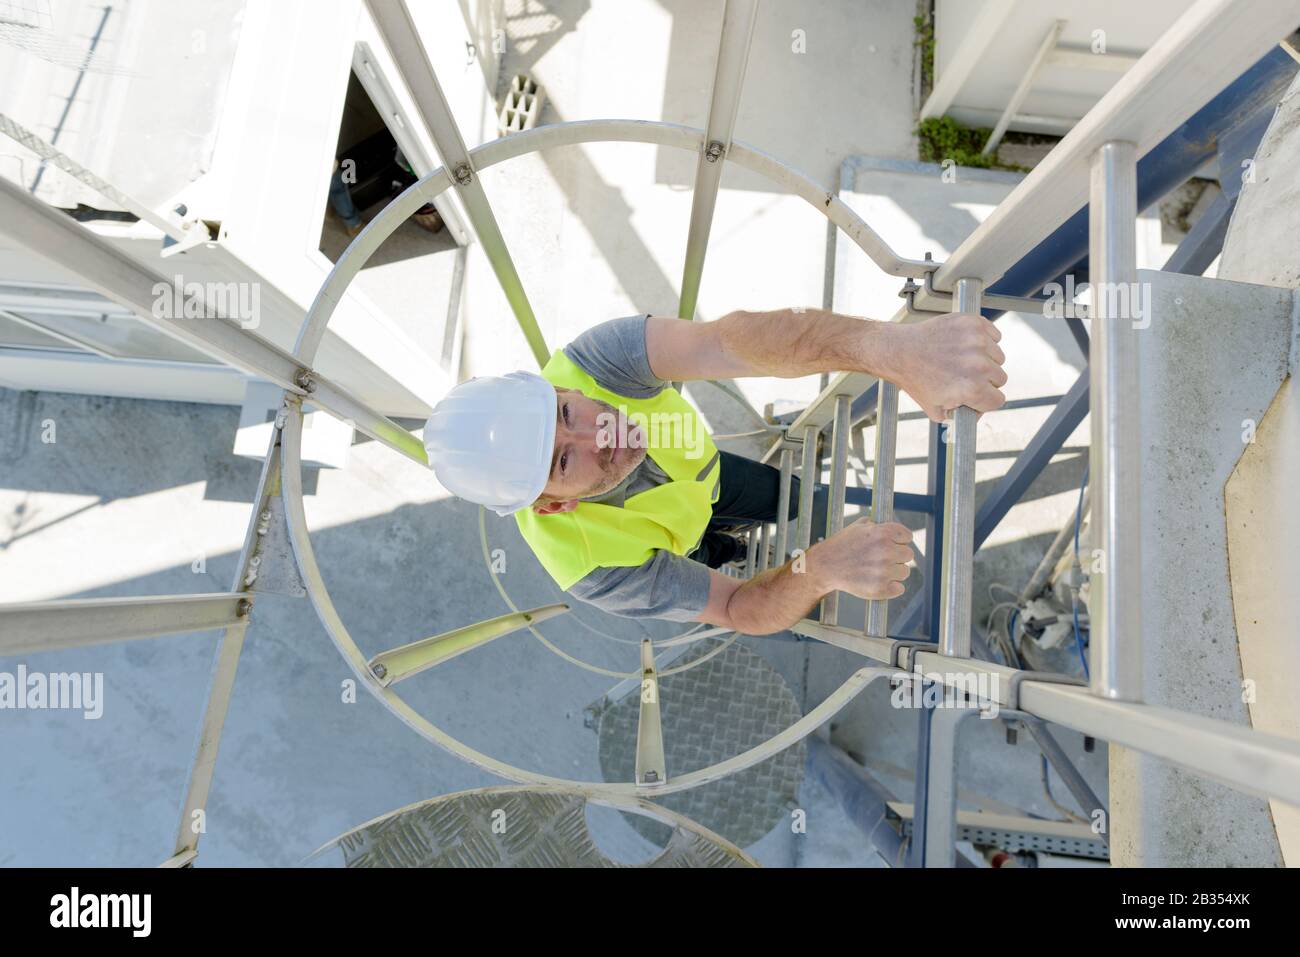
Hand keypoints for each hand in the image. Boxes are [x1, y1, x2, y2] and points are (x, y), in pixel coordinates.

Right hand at [808, 518, 913, 599]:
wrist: (824, 567)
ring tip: (877, 571)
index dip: (900, 541)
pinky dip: (891, 587)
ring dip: (894, 572)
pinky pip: (899, 589)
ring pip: (904, 572)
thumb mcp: (857, 527)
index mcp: (883, 533)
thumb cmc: (841, 546)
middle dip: (897, 557)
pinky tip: (879, 582)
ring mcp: (884, 571)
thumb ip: (876, 525)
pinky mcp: (881, 588)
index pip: (907, 537)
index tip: (893, 545)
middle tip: (882, 559)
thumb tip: (887, 525)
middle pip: (908, 555)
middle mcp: (886, 551)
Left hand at [885, 312, 1006, 422]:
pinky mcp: (974, 323)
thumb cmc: (916, 380)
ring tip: (962, 359)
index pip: (998, 400)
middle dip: (985, 380)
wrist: (900, 351)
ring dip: (985, 359)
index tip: (976, 395)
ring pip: (998, 356)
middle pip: (1000, 378)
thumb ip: (961, 416)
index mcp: (972, 389)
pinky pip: (994, 335)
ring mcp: (977, 342)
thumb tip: (976, 415)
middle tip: (965, 376)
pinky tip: (965, 345)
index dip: (985, 400)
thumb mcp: (936, 410)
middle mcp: (979, 365)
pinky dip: (984, 339)